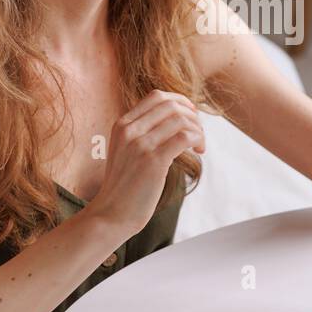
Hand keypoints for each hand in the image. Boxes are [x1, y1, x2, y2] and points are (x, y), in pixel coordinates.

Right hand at [89, 90, 204, 235]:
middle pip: (171, 105)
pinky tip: (199, 151)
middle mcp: (129, 130)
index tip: (191, 114)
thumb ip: (142, 133)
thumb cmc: (124, 185)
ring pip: (181, 120)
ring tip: (199, 146)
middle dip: (192, 115)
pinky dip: (198, 140)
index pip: (156, 97)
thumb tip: (174, 120)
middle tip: (198, 133)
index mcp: (122, 124)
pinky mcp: (154, 161)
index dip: (179, 101)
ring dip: (198, 130)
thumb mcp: (125, 151)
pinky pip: (185, 138)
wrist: (112, 214)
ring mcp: (140, 145)